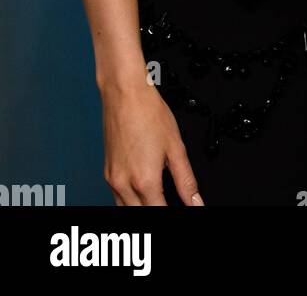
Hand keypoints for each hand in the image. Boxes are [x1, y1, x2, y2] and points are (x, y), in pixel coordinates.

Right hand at [101, 78, 203, 205]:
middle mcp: (124, 184)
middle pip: (140, 216)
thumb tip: (195, 202)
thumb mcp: (176, 147)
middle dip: (156, 213)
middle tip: (169, 203)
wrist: (125, 93)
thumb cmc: (148, 113)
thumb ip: (187, 180)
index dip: (173, 216)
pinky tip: (141, 194)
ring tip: (157, 202)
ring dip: (141, 210)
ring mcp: (112, 179)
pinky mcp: (107, 172)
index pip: (159, 214)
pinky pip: (117, 199)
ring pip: (125, 211)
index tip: (184, 211)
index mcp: (144, 181)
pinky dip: (130, 203)